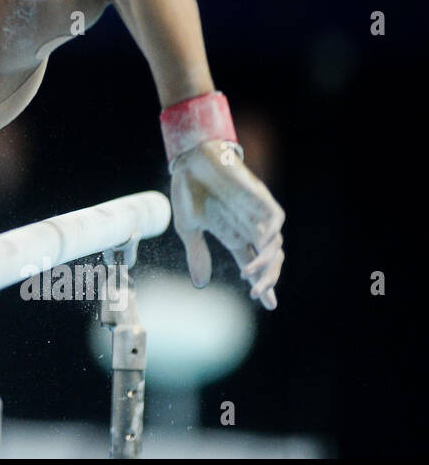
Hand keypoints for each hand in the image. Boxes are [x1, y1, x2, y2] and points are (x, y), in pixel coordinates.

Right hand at [170, 140, 284, 308]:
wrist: (190, 160)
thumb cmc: (188, 191)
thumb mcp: (188, 228)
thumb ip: (197, 254)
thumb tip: (200, 284)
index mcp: (232, 235)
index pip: (253, 264)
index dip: (263, 283)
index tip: (269, 304)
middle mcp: (248, 227)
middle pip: (268, 259)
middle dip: (266, 278)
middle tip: (257, 294)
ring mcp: (255, 213)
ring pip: (274, 243)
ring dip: (266, 261)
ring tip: (250, 273)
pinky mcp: (259, 198)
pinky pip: (276, 218)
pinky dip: (272, 233)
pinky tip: (261, 244)